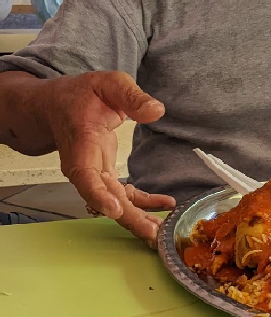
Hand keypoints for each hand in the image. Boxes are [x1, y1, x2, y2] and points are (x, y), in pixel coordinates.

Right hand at [38, 71, 173, 247]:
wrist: (58, 104)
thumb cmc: (81, 94)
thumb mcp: (109, 83)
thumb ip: (132, 96)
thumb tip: (156, 111)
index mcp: (82, 142)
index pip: (84, 174)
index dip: (98, 195)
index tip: (114, 211)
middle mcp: (84, 164)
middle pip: (103, 196)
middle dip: (127, 217)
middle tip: (151, 234)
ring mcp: (94, 171)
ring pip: (113, 200)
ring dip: (136, 217)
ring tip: (160, 232)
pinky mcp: (104, 173)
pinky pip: (123, 193)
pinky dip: (143, 202)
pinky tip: (166, 206)